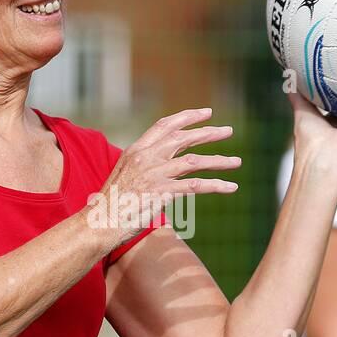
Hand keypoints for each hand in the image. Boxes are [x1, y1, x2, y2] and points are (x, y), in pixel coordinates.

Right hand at [99, 107, 240, 245]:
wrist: (99, 223)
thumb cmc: (110, 204)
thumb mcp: (124, 176)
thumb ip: (144, 166)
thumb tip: (163, 164)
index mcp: (136, 150)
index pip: (164, 125)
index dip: (187, 117)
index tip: (206, 113)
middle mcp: (146, 158)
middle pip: (183, 138)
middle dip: (208, 133)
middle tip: (228, 131)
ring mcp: (153, 175)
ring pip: (194, 161)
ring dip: (218, 161)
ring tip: (236, 162)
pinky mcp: (161, 193)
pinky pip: (195, 186)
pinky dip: (216, 185)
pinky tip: (231, 187)